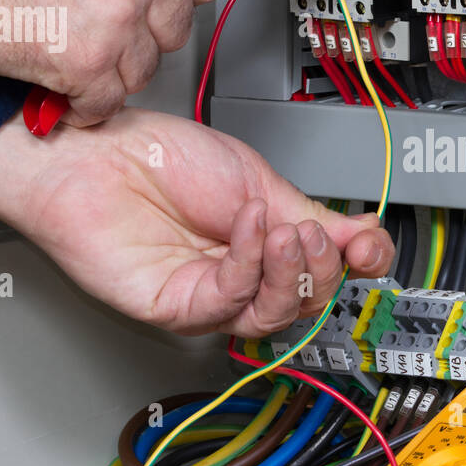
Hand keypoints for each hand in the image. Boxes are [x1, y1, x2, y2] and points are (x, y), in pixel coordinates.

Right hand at [0, 0, 224, 125]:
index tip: (162, 4)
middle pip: (175, 27)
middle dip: (140, 35)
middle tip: (99, 26)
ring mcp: (121, 15)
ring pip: (144, 69)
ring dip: (110, 69)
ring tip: (70, 46)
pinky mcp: (90, 62)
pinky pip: (107, 103)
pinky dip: (83, 104)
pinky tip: (61, 84)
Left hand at [0, 109, 394, 336]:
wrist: (94, 151)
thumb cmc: (156, 158)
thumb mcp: (256, 180)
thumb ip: (311, 215)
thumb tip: (364, 237)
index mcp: (265, 245)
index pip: (324, 272)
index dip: (356, 264)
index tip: (371, 246)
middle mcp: (240, 275)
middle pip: (305, 301)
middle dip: (323, 267)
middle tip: (317, 232)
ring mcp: (209, 296)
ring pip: (272, 314)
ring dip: (291, 272)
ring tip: (287, 231)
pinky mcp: (177, 308)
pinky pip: (229, 301)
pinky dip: (248, 262)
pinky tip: (248, 224)